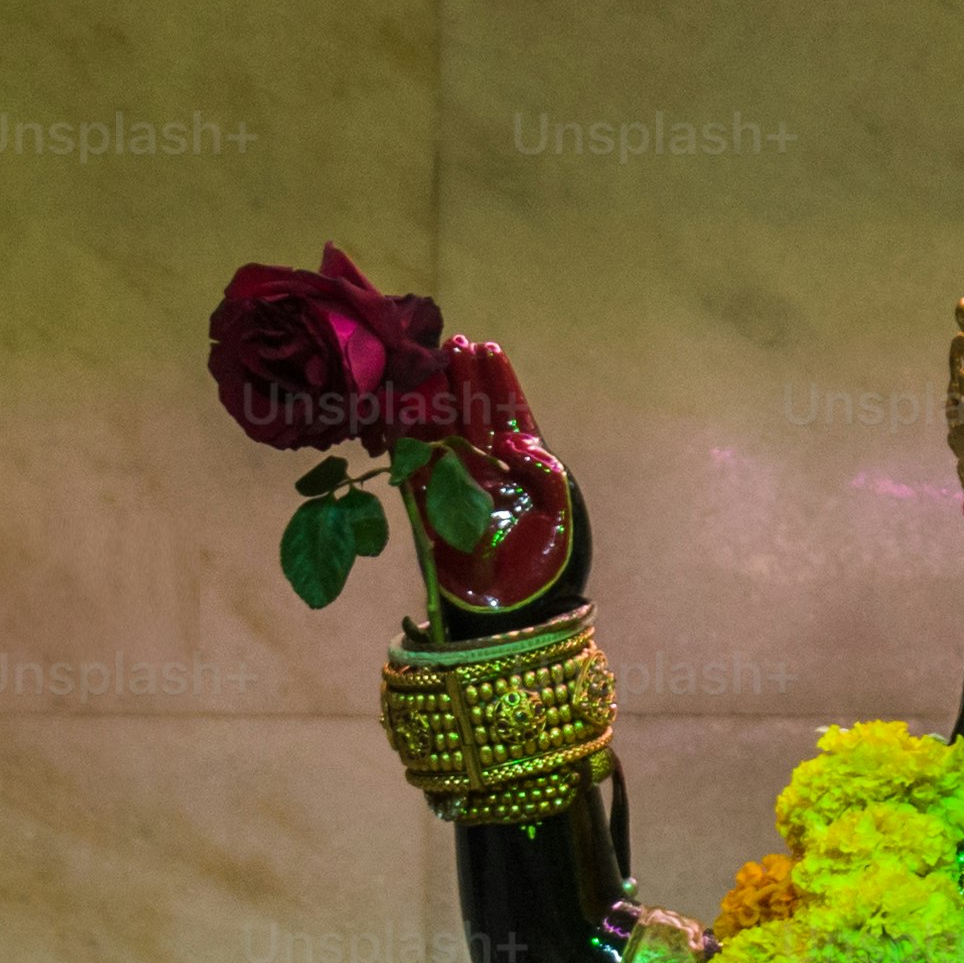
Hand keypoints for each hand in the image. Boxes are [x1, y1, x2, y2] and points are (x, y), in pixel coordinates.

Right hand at [400, 332, 580, 626]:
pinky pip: (413, 467)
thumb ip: (544, 473)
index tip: (488, 347)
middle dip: (465, 379)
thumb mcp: (560, 516)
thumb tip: (516, 439)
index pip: (511, 416)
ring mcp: (456, 490)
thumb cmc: (547, 571)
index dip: (499, 382)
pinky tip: (403, 408)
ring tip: (431, 360)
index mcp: (524, 473)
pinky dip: (406, 437)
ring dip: (437, 398)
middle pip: (472, 415)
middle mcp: (488, 475)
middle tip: (454, 341)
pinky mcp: (427, 511)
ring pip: (442, 432)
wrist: (513, 622)